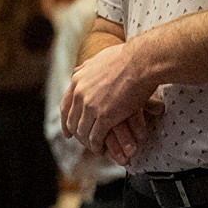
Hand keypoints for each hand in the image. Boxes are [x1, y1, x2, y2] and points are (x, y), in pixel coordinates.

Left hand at [63, 40, 158, 161]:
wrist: (141, 61)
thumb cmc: (127, 58)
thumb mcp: (98, 59)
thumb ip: (87, 68)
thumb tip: (79, 70)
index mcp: (77, 80)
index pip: (65, 106)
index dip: (66, 121)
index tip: (68, 132)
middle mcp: (80, 94)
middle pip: (72, 121)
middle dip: (78, 134)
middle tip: (85, 141)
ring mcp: (90, 106)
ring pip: (83, 132)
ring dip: (89, 142)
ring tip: (96, 148)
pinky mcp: (104, 117)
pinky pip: (96, 137)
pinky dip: (98, 146)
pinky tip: (103, 149)